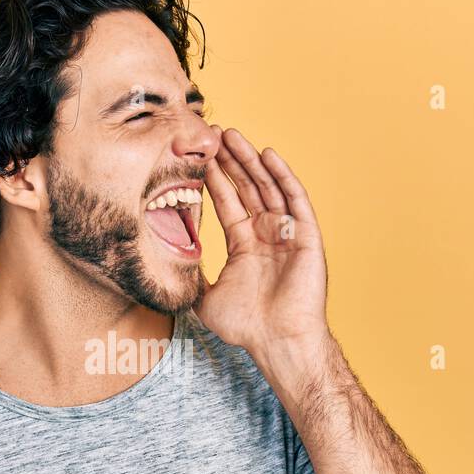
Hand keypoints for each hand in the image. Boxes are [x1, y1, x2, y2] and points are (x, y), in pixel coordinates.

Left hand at [196, 126, 331, 370]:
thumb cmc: (246, 326)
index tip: (199, 155)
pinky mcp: (306, 236)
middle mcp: (267, 234)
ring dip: (252, 160)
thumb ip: (192, 278)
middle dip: (230, 160)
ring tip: (233, 135)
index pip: (229, 202)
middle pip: (247, 187)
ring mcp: (287, 233)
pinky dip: (283, 176)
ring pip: (268, 187)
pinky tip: (268, 155)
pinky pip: (295, 200)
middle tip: (214, 133)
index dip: (214, 178)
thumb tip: (166, 270)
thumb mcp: (205, 299)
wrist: (276, 341)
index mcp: (246, 245)